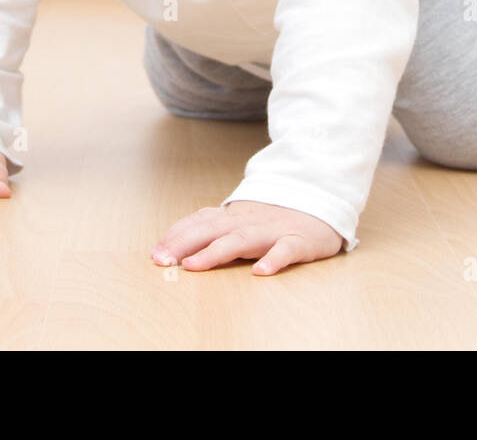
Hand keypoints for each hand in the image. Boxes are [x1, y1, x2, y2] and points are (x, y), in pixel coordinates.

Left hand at [152, 201, 343, 275]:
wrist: (321, 202)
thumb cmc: (274, 218)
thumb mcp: (240, 219)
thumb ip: (211, 227)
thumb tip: (172, 243)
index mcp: (233, 217)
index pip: (199, 223)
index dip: (176, 236)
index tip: (155, 254)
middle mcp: (248, 221)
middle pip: (212, 230)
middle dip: (185, 244)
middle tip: (163, 260)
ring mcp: (272, 230)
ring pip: (242, 240)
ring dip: (216, 251)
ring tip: (195, 265)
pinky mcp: (298, 240)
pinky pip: (286, 250)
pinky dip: (274, 259)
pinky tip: (261, 272)